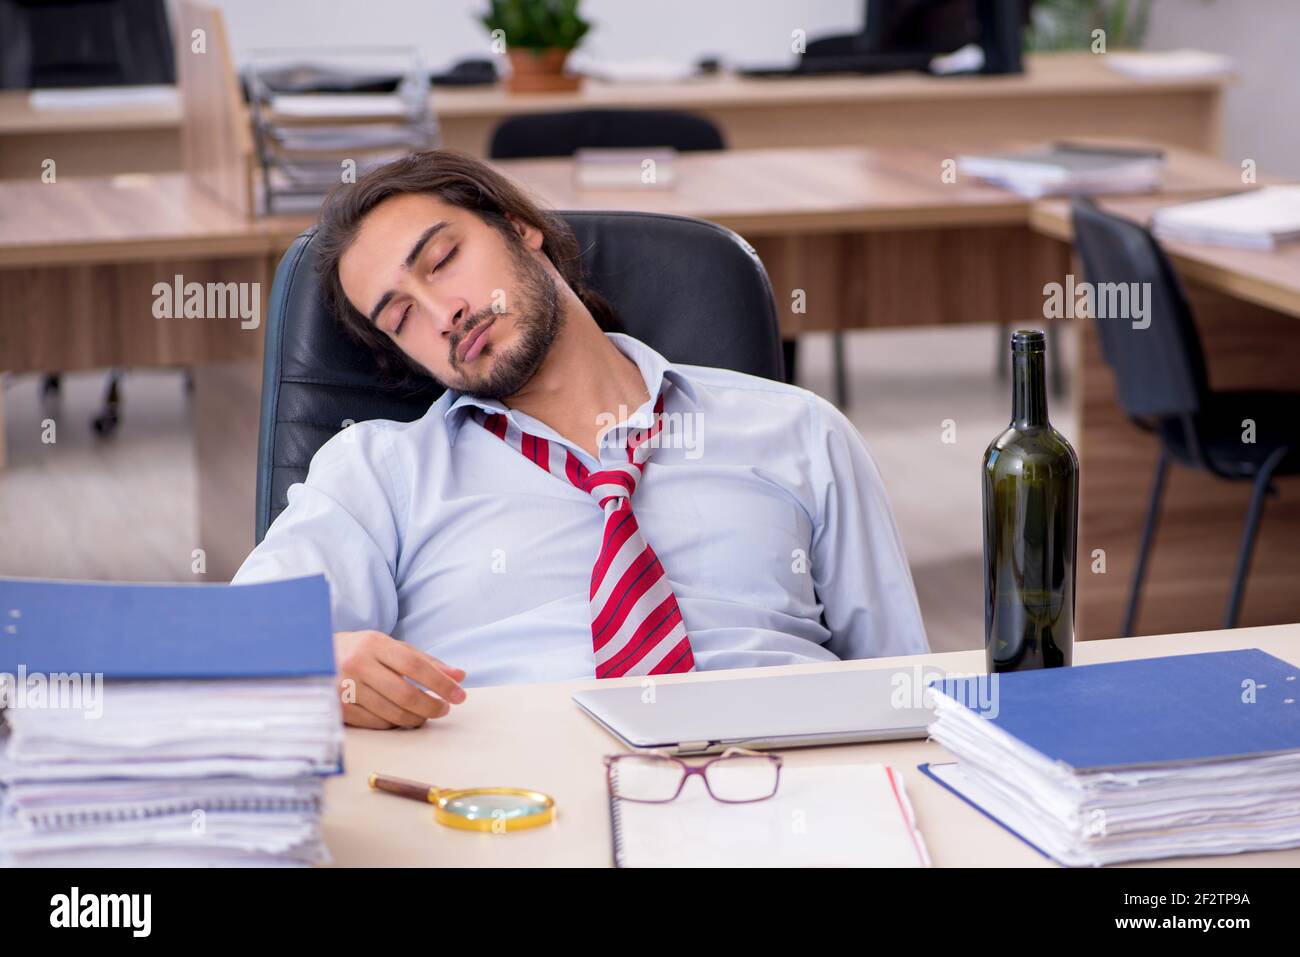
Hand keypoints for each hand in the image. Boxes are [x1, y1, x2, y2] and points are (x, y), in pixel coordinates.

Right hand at [333, 630, 466, 728]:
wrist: (312, 658)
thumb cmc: (361, 652)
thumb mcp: (391, 647)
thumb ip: (426, 661)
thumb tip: (459, 676)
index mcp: (373, 643)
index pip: (414, 665)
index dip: (441, 682)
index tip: (460, 694)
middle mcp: (356, 665)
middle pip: (405, 694)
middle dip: (432, 706)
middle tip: (444, 708)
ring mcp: (344, 689)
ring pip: (392, 713)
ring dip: (416, 718)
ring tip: (426, 714)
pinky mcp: (338, 709)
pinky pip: (377, 724)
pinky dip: (395, 724)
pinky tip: (401, 717)